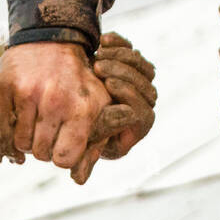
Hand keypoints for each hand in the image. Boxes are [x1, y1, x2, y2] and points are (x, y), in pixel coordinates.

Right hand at [0, 41, 110, 169]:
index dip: (61, 156)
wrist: (52, 39)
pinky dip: (9, 131)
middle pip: (41, 153)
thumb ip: (96, 144)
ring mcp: (29, 92)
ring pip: (21, 144)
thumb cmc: (78, 81)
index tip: (61, 146)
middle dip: (44, 147)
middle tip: (48, 130)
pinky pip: (3, 129)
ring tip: (36, 121)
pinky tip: (19, 118)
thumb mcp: (98, 107)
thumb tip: (80, 179)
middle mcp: (56, 101)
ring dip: (27, 139)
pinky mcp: (6, 87)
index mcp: (82, 110)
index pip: (64, 159)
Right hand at [70, 32, 156, 183]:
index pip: (144, 113)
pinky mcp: (131, 61)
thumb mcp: (82, 141)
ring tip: (97, 56)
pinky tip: (102, 41)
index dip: (129, 98)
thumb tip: (78, 179)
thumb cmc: (80, 129)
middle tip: (100, 67)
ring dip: (121, 58)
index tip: (108, 87)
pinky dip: (119, 43)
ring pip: (142, 66)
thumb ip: (83, 156)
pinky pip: (131, 48)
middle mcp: (144, 103)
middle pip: (147, 87)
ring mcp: (140, 80)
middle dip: (124, 75)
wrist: (73, 98)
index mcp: (138, 125)